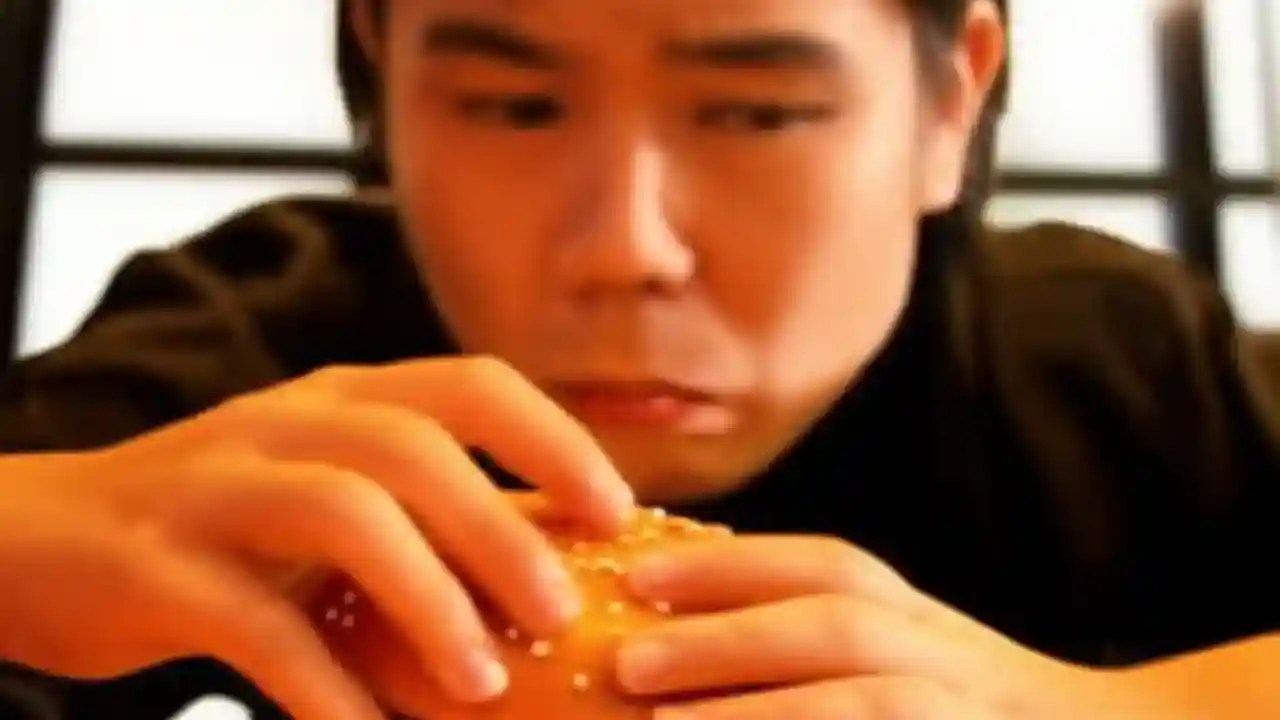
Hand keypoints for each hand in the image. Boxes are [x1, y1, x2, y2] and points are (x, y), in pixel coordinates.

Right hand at [0, 356, 634, 719]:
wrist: (42, 539)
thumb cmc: (227, 528)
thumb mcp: (327, 498)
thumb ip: (422, 518)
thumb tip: (553, 575)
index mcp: (343, 398)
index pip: (470, 384)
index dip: (553, 438)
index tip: (617, 510)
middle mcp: (284, 422)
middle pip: (412, 448)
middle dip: (500, 529)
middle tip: (563, 614)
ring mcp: (215, 485)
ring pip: (340, 514)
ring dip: (424, 599)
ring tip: (482, 683)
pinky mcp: (154, 565)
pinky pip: (252, 623)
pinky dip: (321, 685)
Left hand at [613, 534, 1136, 719]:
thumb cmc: (967, 714)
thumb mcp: (903, 662)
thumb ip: (813, 639)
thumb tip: (681, 634)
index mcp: (924, 622)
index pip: (830, 569)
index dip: (732, 566)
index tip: (641, 573)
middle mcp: (954, 658)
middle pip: (841, 625)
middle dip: (731, 636)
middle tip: (627, 659)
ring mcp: (970, 713)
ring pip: (872, 704)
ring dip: (765, 714)